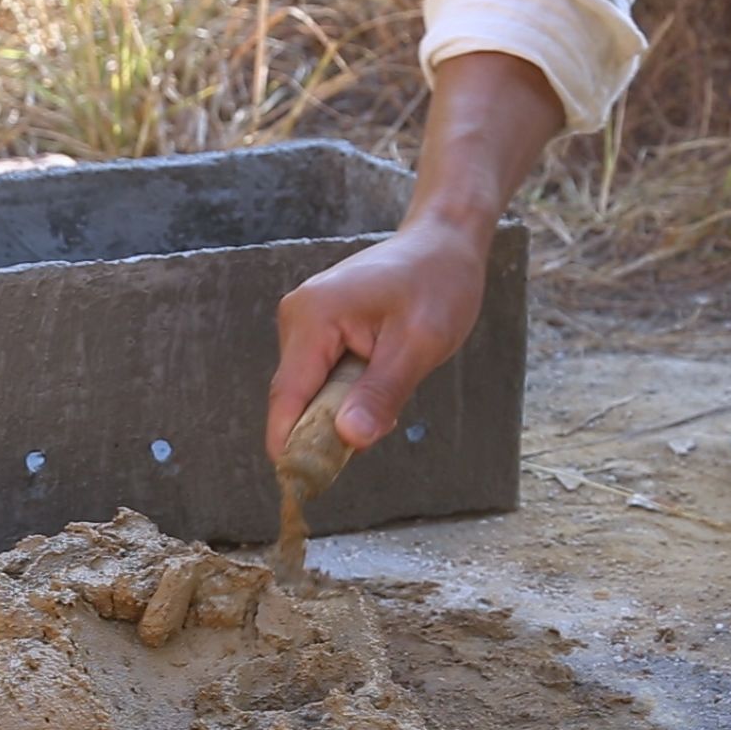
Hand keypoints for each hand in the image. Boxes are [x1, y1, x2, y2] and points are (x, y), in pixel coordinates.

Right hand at [266, 215, 490, 461]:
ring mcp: (303, 322)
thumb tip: (348, 440)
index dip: (291, 446)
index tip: (305, 486)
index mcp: (312, 318)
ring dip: (342, 409)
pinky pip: (321, 377)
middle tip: (376, 432)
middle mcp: (296, 318)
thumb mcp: (419, 344)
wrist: (443, 244)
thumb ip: (382, 392)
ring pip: (309, 392)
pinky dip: (346, 392)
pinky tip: (381, 379)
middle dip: (327, 427)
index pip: (287, 398)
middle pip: (295, 399)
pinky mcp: (316, 328)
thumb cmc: (438, 284)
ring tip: (390, 391)